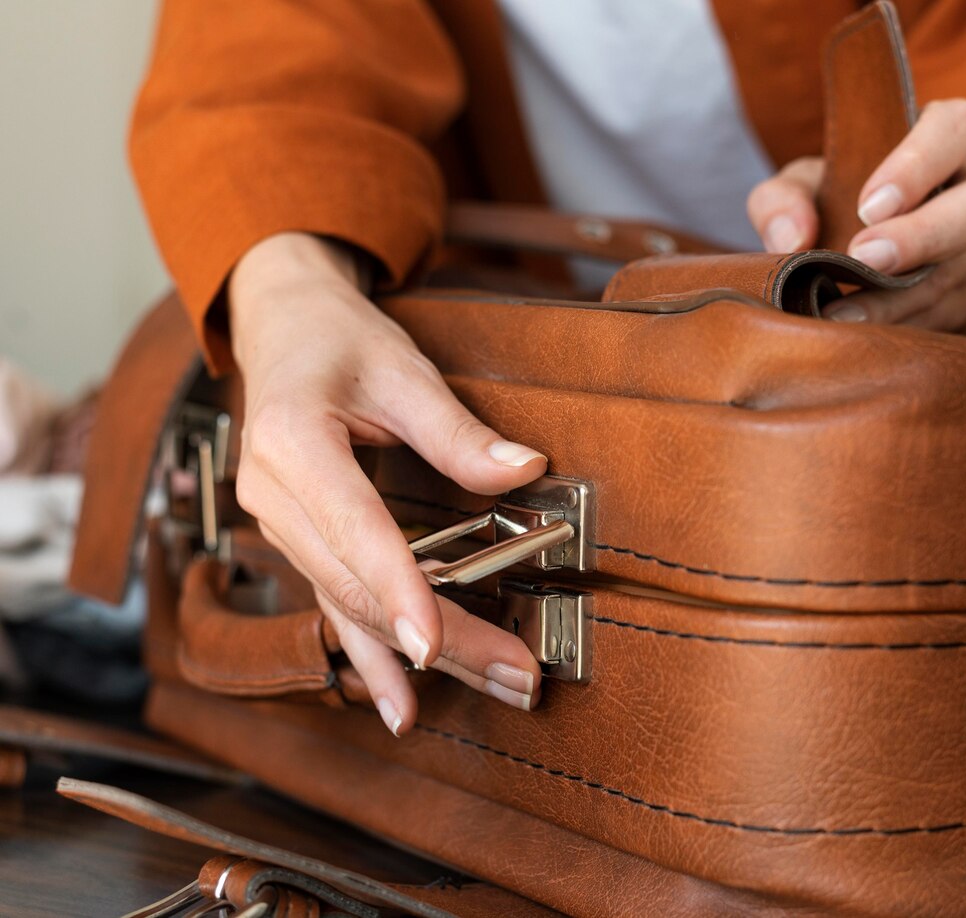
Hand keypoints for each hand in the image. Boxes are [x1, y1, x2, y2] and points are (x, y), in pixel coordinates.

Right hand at [228, 233, 545, 735]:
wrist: (281, 328)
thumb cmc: (339, 340)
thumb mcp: (403, 370)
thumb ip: (459, 431)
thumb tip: (526, 471)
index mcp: (291, 441)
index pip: (354, 529)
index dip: (398, 587)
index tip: (436, 640)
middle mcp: (272, 495)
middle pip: (359, 587)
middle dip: (441, 639)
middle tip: (515, 675)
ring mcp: (279, 527)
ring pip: (351, 608)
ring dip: (421, 658)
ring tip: (494, 686)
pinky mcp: (300, 543)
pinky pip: (336, 609)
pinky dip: (372, 660)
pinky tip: (402, 709)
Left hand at [748, 97, 965, 328]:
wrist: (846, 257)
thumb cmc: (831, 205)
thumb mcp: (799, 190)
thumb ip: (781, 200)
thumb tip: (791, 240)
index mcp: (942, 144)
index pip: (959, 125)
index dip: (920, 163)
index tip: (868, 205)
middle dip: (928, 233)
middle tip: (866, 259)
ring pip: (963, 273)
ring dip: (901, 298)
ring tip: (842, 314)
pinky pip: (946, 321)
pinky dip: (898, 329)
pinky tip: (856, 337)